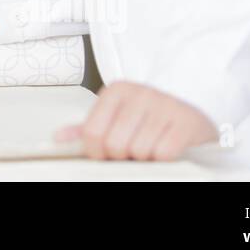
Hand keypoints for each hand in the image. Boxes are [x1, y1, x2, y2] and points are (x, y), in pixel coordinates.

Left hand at [56, 81, 217, 160]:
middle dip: (122, 156)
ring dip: (144, 157)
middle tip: (132, 151)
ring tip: (150, 146)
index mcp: (117, 91)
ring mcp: (165, 105)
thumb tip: (58, 139)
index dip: (97, 152)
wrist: (191, 118)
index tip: (107, 153)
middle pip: (115, 144)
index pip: (93, 133)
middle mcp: (140, 93)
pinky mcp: (186, 121)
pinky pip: (164, 153)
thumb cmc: (148, 121)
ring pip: (139, 151)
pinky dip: (163, 158)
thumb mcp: (116, 120)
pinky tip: (166, 148)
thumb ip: (87, 129)